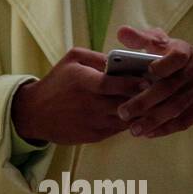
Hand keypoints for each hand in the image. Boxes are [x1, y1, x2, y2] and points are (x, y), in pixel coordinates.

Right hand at [12, 47, 146, 144]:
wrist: (35, 113)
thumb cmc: (56, 82)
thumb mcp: (72, 59)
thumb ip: (96, 57)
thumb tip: (121, 60)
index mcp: (82, 81)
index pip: (111, 84)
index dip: (131, 83)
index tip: (148, 80)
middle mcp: (88, 103)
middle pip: (123, 103)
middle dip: (142, 98)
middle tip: (158, 91)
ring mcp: (92, 122)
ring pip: (125, 119)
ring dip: (140, 112)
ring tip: (152, 104)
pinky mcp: (94, 136)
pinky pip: (119, 129)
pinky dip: (130, 122)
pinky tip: (137, 114)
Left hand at [115, 25, 192, 137]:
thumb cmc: (174, 58)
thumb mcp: (162, 44)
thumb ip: (142, 39)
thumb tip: (122, 32)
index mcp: (184, 51)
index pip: (177, 56)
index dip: (164, 64)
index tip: (149, 70)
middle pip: (171, 87)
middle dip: (145, 101)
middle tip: (123, 112)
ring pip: (177, 107)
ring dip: (154, 120)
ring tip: (133, 129)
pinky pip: (186, 120)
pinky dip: (167, 128)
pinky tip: (149, 133)